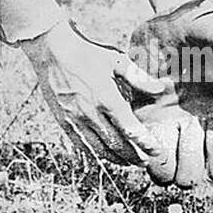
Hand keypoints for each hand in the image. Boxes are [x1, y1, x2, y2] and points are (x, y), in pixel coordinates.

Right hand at [19, 19, 173, 166]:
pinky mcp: (64, 121)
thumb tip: (160, 88)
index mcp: (107, 98)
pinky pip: (82, 145)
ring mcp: (76, 119)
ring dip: (116, 159)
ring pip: (99, 149)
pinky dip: (96, 153)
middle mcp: (91, 113)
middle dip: (134, 156)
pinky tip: (104, 154)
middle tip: (145, 162)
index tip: (157, 152)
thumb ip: (138, 77)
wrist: (52, 50)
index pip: (131, 130)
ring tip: (128, 162)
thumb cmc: (86, 53)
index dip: (146, 144)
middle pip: (117, 145)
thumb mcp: (115, 60)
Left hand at [127, 0, 212, 185]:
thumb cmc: (201, 26)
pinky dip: (159, 162)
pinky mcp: (157, 130)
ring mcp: (186, 131)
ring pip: (192, 174)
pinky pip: (161, 164)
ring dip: (187, 166)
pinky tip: (157, 140)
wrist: (162, 20)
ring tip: (179, 133)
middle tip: (207, 134)